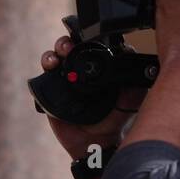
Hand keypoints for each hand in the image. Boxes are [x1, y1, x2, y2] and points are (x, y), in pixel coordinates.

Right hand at [40, 35, 145, 160]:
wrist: (96, 141)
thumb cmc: (115, 118)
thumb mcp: (132, 98)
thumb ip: (135, 81)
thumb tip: (136, 61)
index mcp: (96, 68)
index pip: (88, 46)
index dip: (86, 38)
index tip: (88, 36)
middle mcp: (78, 70)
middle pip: (68, 48)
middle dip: (66, 42)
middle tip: (69, 46)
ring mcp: (63, 80)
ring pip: (54, 58)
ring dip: (53, 52)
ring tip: (57, 57)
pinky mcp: (50, 91)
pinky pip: (43, 76)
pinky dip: (45, 67)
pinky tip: (50, 67)